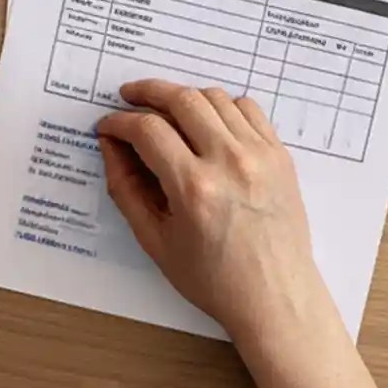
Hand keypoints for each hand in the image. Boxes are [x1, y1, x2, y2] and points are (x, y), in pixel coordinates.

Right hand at [96, 79, 375, 387]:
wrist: (275, 296)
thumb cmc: (212, 278)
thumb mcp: (154, 241)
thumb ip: (126, 188)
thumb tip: (110, 144)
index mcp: (193, 188)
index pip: (147, 130)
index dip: (119, 122)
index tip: (107, 126)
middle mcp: (229, 162)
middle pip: (181, 99)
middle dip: (147, 91)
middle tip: (128, 96)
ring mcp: (260, 154)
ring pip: (215, 97)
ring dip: (184, 97)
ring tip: (166, 110)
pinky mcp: (280, 154)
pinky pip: (248, 108)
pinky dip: (222, 106)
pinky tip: (208, 120)